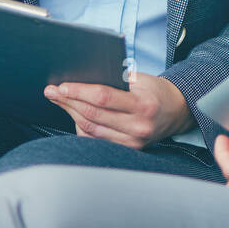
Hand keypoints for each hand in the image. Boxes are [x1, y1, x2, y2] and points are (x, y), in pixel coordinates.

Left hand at [45, 73, 194, 148]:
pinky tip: (74, 117)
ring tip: (60, 101)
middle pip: (93, 114)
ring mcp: (132, 141)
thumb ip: (118, 79)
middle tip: (52, 92)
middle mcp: (138, 126)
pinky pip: (97, 140)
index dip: (80, 92)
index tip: (62, 86)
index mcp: (143, 105)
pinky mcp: (128, 149)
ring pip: (91, 129)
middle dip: (68, 102)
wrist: (176, 112)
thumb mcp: (143, 80)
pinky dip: (82, 128)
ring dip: (71, 114)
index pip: (104, 98)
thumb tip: (85, 77)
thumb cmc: (156, 92)